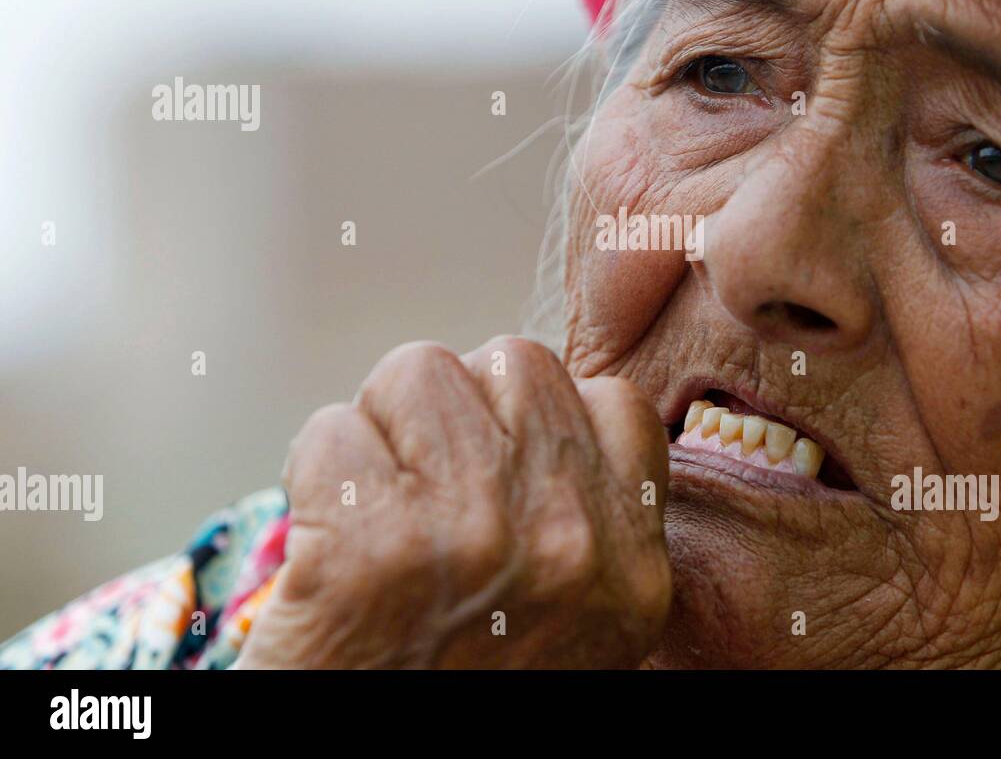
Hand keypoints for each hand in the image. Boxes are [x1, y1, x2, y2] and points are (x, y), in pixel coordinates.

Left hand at [236, 337, 670, 667]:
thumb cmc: (462, 697)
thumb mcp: (577, 627)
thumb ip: (584, 521)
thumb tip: (534, 412)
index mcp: (629, 569)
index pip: (611, 403)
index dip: (539, 418)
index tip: (495, 458)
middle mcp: (570, 541)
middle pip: (514, 363)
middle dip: (459, 407)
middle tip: (423, 479)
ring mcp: (473, 535)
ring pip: (420, 372)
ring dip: (381, 426)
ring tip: (374, 504)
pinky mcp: (370, 547)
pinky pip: (331, 431)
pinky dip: (312, 475)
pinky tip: (327, 542)